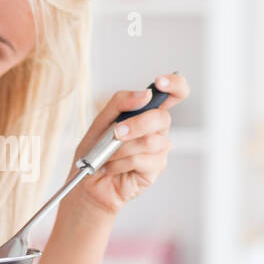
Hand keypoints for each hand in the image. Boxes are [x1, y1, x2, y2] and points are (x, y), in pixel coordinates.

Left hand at [70, 73, 189, 215]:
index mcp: (147, 112)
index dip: (175, 84)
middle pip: (161, 118)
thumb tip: (145, 94)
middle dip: (136, 124)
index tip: (160, 82)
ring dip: (121, 148)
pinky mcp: (155, 169)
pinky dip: (120, 163)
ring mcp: (159, 150)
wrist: (88, 181)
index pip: (174, 93)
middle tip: (116, 132)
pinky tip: (110, 167)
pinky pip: (142, 160)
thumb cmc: (96, 150)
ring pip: (149, 141)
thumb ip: (121, 102)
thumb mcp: (102, 120)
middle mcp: (157, 129)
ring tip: (106, 155)